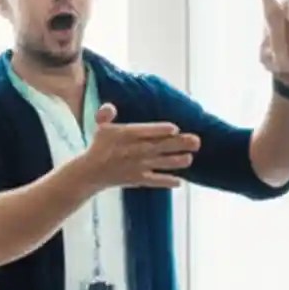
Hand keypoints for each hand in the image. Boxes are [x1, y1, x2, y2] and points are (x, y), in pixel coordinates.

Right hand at [76, 103, 200, 189]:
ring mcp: (138, 166)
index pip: (145, 131)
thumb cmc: (99, 146)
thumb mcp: (100, 126)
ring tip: (189, 158)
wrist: (92, 172)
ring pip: (161, 163)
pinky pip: (154, 181)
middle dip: (179, 144)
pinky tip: (179, 182)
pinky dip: (166, 182)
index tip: (175, 129)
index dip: (160, 130)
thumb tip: (109, 107)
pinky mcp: (138, 179)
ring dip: (177, 161)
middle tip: (196, 141)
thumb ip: (106, 114)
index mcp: (127, 135)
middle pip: (160, 146)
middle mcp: (135, 150)